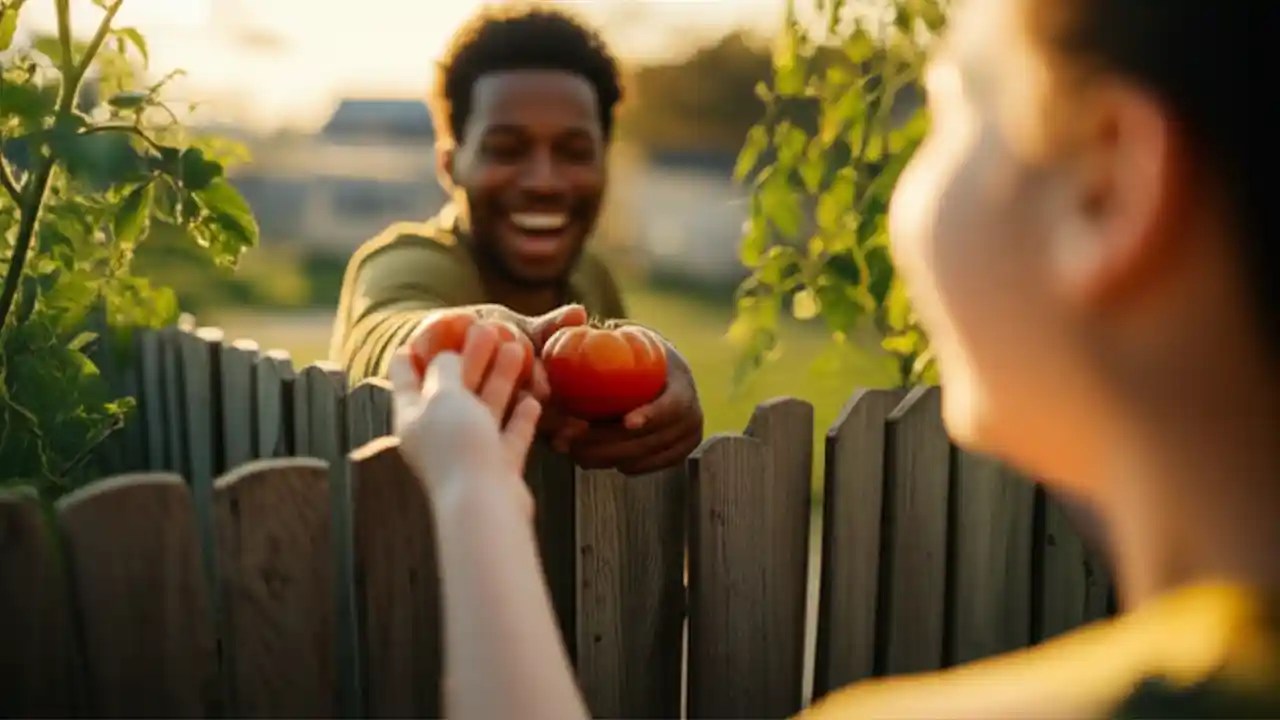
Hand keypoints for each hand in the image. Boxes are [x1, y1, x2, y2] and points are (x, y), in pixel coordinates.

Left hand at [390, 323, 540, 517]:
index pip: (406, 376)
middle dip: (469, 357)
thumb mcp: (444, 396)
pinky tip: (532, 398)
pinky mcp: (497, 468)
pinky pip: (509, 435)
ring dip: (500, 377)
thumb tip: (446, 357)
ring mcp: (469, 452)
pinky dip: (519, 416)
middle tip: (487, 329)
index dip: (417, 350)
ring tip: (516, 348)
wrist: (484, 503)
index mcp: (412, 416)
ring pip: (485, 408)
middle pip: (453, 388)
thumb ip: (445, 370)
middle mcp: (438, 434)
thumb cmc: (457, 445)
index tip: (430, 328)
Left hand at [553, 341, 703, 474]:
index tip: (626, 421)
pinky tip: (592, 459)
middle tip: (575, 442)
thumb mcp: (623, 335)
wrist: (656, 372)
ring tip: (573, 452)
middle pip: (654, 438)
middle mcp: (692, 412)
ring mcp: (687, 436)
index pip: (673, 404)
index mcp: (681, 380)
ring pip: (647, 456)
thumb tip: (576, 314)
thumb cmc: (631, 350)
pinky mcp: (677, 454)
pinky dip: (620, 464)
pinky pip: (648, 466)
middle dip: (612, 444)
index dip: (652, 414)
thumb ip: (601, 331)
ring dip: (608, 458)